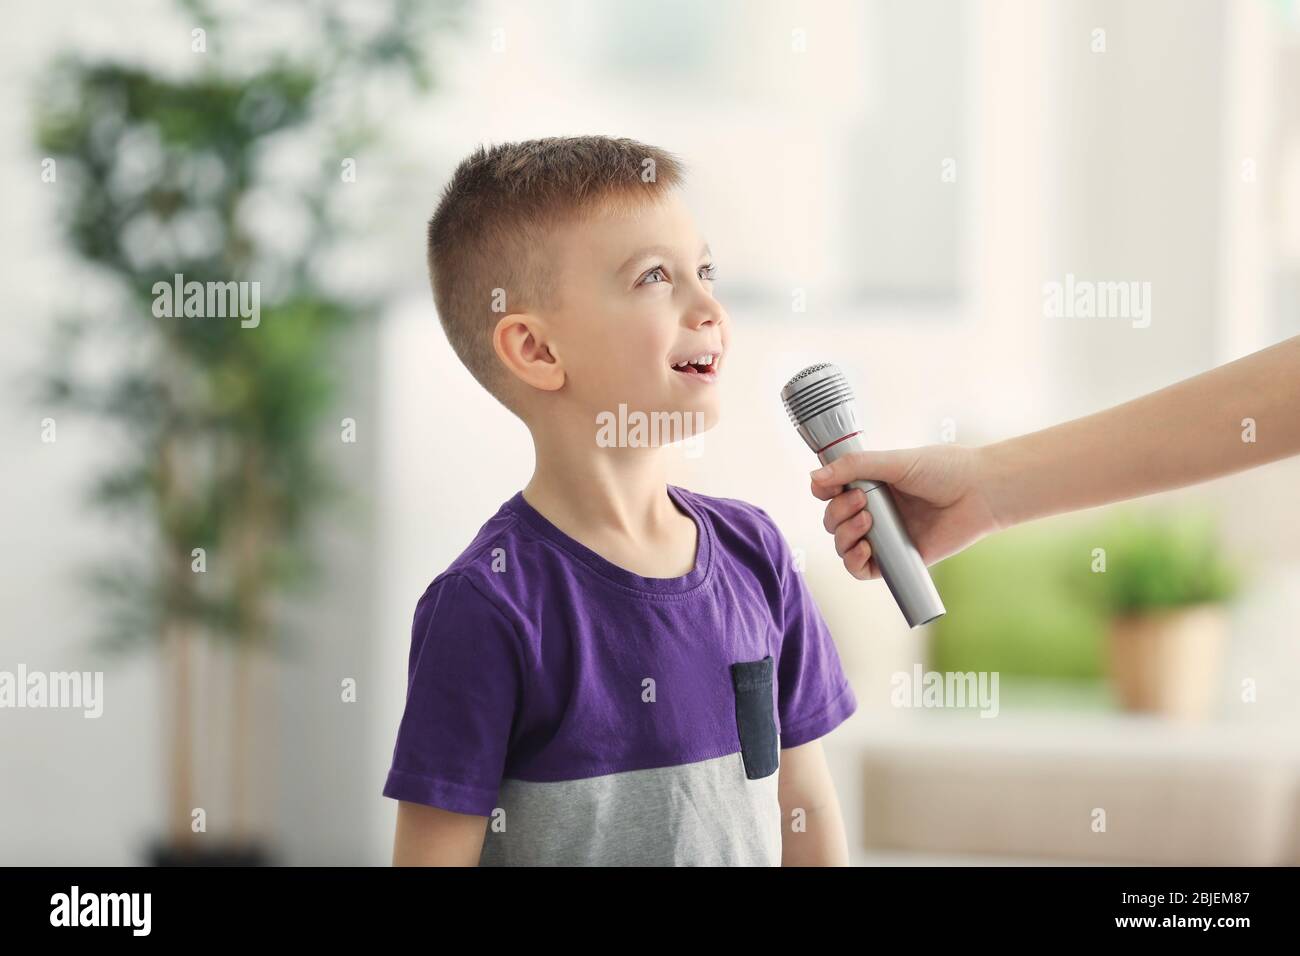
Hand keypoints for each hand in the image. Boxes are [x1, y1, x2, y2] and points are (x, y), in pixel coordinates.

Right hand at [809, 444, 1001, 579]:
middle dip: (838, 513)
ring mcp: (885, 536)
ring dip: (844, 536)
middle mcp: (875, 511)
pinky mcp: (897, 559)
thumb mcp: (894, 461)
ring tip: (867, 524)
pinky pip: (862, 570)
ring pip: (843, 546)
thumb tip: (813, 479)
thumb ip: (854, 467)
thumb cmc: (945, 470)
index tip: (828, 487)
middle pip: (833, 521)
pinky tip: (864, 550)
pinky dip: (854, 563)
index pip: (832, 492)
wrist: (980, 493)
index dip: (824, 492)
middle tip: (861, 502)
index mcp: (872, 484)